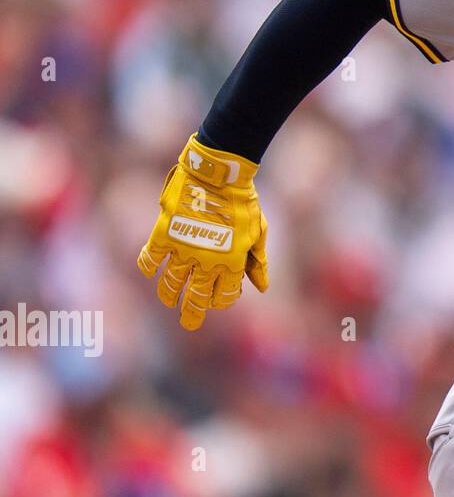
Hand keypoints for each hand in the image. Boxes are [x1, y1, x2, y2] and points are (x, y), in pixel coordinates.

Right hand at [136, 133, 268, 329]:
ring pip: (170, 283)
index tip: (217, 299)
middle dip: (192, 312)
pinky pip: (149, 259)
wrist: (218, 174)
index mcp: (232, 262)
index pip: (224, 295)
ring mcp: (183, 249)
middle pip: (196, 297)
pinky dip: (148, 267)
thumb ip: (258, 262)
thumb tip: (262, 288)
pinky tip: (150, 271)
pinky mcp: (163, 235)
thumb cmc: (242, 202)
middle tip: (188, 323)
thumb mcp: (258, 231)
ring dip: (168, 294)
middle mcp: (206, 261)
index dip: (221, 300)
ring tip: (168, 299)